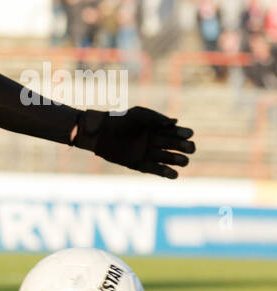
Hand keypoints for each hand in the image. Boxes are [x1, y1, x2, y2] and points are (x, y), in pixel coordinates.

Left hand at [71, 107, 195, 177]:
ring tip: (183, 161)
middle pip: (177, 146)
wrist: (101, 132)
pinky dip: (166, 173)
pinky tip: (175, 174)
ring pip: (169, 159)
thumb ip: (155, 118)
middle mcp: (156, 141)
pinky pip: (155, 169)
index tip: (188, 134)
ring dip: (178, 161)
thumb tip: (175, 122)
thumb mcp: (138, 115)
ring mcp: (148, 153)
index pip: (177, 132)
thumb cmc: (120, 120)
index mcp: (159, 128)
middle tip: (189, 149)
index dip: (184, 134)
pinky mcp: (139, 164)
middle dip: (186, 148)